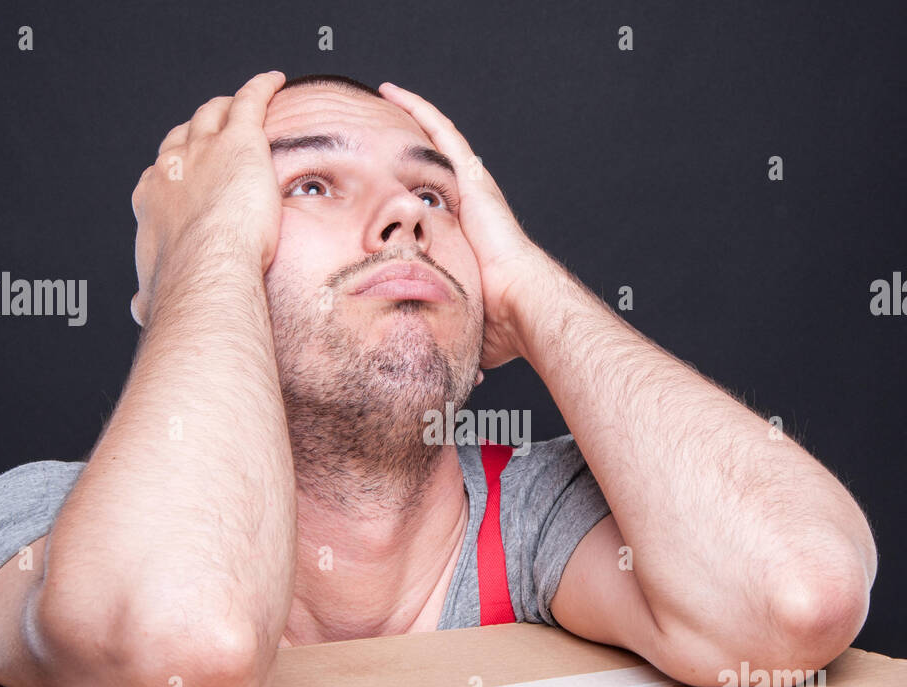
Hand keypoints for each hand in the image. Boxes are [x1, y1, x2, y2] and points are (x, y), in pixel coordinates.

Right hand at [130, 71, 286, 327]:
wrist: (207, 272)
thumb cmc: (184, 289)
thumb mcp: (157, 293)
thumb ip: (150, 295)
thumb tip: (138, 308)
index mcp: (153, 200)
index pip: (161, 175)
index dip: (175, 171)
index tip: (185, 176)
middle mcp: (173, 167)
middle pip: (183, 136)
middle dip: (196, 132)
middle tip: (213, 133)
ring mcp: (204, 150)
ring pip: (213, 114)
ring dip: (225, 106)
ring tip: (239, 104)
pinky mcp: (240, 142)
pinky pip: (250, 102)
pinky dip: (261, 88)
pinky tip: (275, 81)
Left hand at [378, 81, 550, 367]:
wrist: (526, 308)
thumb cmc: (504, 323)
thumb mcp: (463, 322)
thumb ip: (452, 334)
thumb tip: (448, 374)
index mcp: (470, 237)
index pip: (439, 203)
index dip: (418, 187)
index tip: (395, 177)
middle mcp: (473, 207)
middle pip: (437, 167)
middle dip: (410, 147)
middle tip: (381, 129)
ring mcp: (475, 191)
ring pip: (438, 142)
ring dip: (412, 118)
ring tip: (383, 96)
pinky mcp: (474, 180)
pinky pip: (442, 135)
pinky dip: (419, 111)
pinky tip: (394, 92)